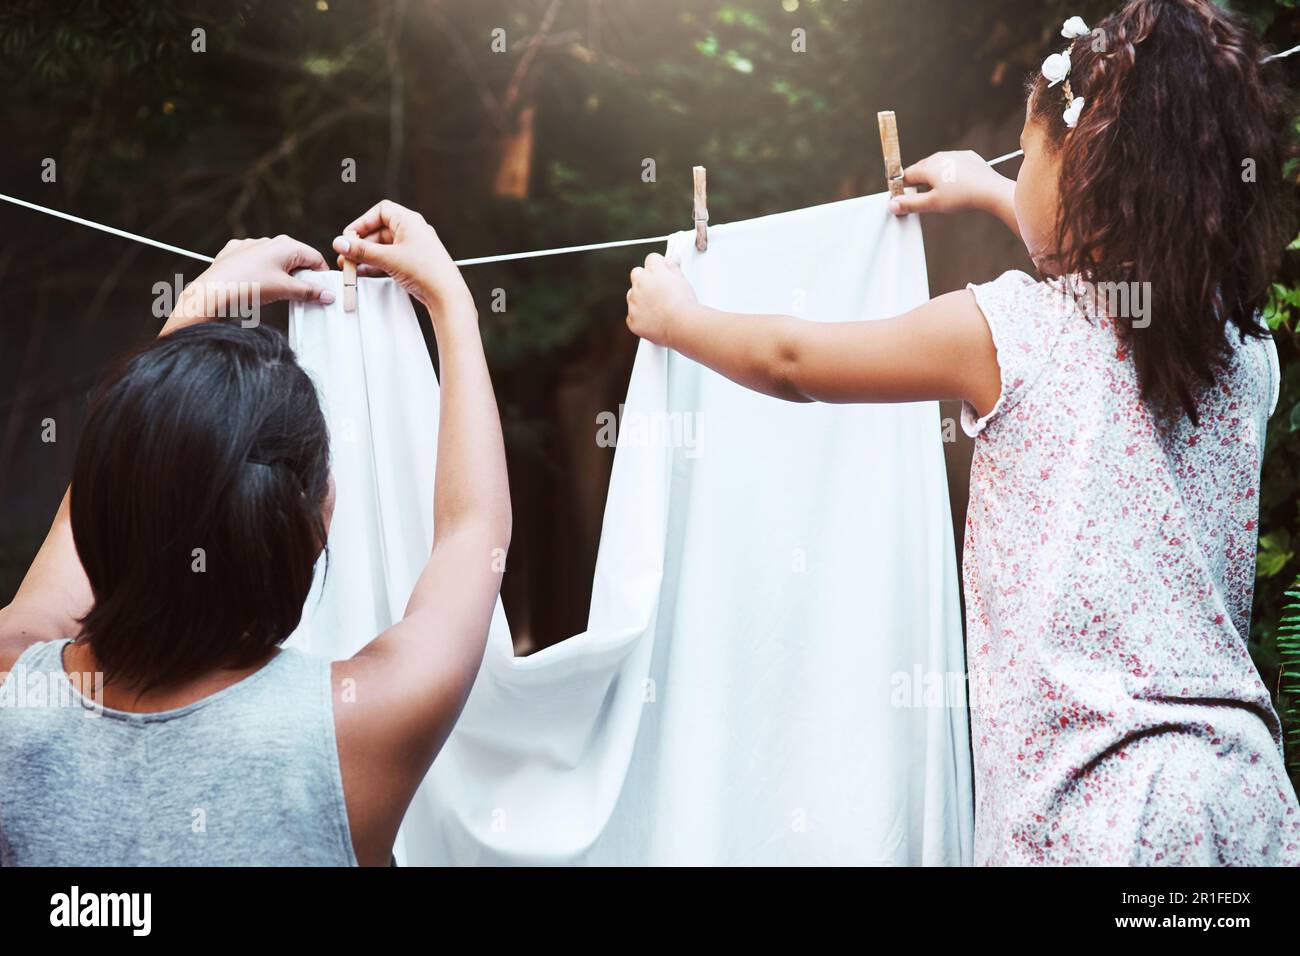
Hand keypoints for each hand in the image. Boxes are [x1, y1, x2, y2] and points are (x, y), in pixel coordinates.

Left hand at [163, 235, 329, 333]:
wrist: (212, 291)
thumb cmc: (249, 286)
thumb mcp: (285, 290)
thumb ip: (309, 292)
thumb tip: (328, 295)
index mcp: (286, 245)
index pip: (315, 258)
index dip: (322, 276)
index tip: (324, 292)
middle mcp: (269, 241)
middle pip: (296, 258)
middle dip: (302, 276)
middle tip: (302, 295)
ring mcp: (251, 245)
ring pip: (276, 260)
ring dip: (282, 275)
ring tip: (277, 293)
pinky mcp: (235, 252)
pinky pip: (256, 262)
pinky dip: (262, 273)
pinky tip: (257, 286)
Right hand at [333, 200, 472, 316]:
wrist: (447, 295)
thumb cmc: (427, 271)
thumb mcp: (388, 258)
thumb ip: (361, 251)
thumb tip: (341, 243)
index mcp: (409, 221)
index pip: (380, 212)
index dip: (362, 222)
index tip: (349, 236)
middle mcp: (412, 231)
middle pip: (379, 231)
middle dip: (360, 244)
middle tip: (346, 255)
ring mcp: (414, 247)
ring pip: (383, 247)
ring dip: (366, 256)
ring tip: (351, 266)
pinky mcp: (414, 263)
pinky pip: (389, 259)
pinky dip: (376, 264)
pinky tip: (364, 272)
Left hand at [625, 253, 697, 346]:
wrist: (680, 324)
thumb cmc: (684, 303)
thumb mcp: (682, 280)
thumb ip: (673, 267)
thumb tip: (672, 259)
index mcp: (654, 271)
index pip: (651, 259)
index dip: (658, 266)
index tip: (663, 272)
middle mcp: (640, 283)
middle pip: (637, 273)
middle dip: (645, 279)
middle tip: (658, 290)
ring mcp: (634, 301)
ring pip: (632, 295)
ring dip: (640, 298)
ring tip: (658, 307)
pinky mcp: (632, 318)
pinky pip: (633, 315)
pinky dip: (641, 318)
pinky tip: (654, 320)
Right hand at [890, 150, 1012, 216]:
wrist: (991, 191)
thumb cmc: (962, 196)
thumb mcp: (932, 204)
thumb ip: (910, 204)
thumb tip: (893, 204)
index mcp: (928, 166)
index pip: (906, 175)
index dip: (903, 188)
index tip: (904, 199)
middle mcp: (940, 156)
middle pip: (921, 170)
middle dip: (919, 183)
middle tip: (925, 200)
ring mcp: (955, 155)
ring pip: (938, 167)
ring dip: (935, 179)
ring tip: (943, 195)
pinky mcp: (968, 158)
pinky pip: (953, 165)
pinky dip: (951, 174)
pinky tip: (957, 187)